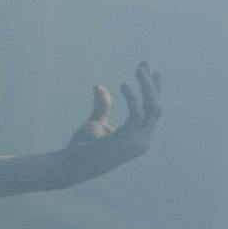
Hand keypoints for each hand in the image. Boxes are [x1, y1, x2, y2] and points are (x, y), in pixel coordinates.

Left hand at [57, 64, 162, 182]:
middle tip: (145, 63)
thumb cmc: (82, 148)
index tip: (149, 69)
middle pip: (156, 107)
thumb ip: (101, 106)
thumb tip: (99, 87)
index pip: (152, 111)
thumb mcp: (95, 123)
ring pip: (153, 108)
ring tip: (139, 69)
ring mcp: (138, 142)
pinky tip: (123, 85)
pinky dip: (133, 97)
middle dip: (153, 84)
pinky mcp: (127, 140)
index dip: (153, 89)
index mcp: (138, 137)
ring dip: (147, 87)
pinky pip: (137, 113)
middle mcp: (143, 140)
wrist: (71, 165)